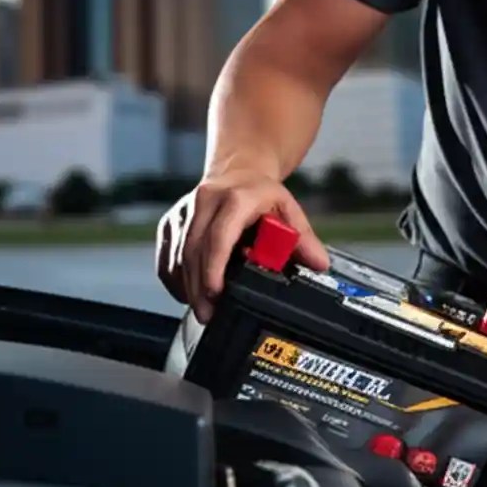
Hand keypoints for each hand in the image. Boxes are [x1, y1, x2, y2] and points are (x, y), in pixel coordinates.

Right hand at [156, 169, 328, 322]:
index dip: (214, 267)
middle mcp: (204, 201)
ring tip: (201, 310)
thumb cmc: (261, 194)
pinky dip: (174, 279)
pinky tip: (187, 294)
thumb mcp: (288, 210)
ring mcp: (184, 211)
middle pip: (194, 250)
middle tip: (209, 315)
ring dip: (187, 286)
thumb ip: (303, 239)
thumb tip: (319, 265)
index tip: (216, 293)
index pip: (219, 236)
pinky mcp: (171, 221)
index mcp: (235, 198)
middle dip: (199, 287)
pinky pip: (166, 256)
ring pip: (177, 255)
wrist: (238, 171)